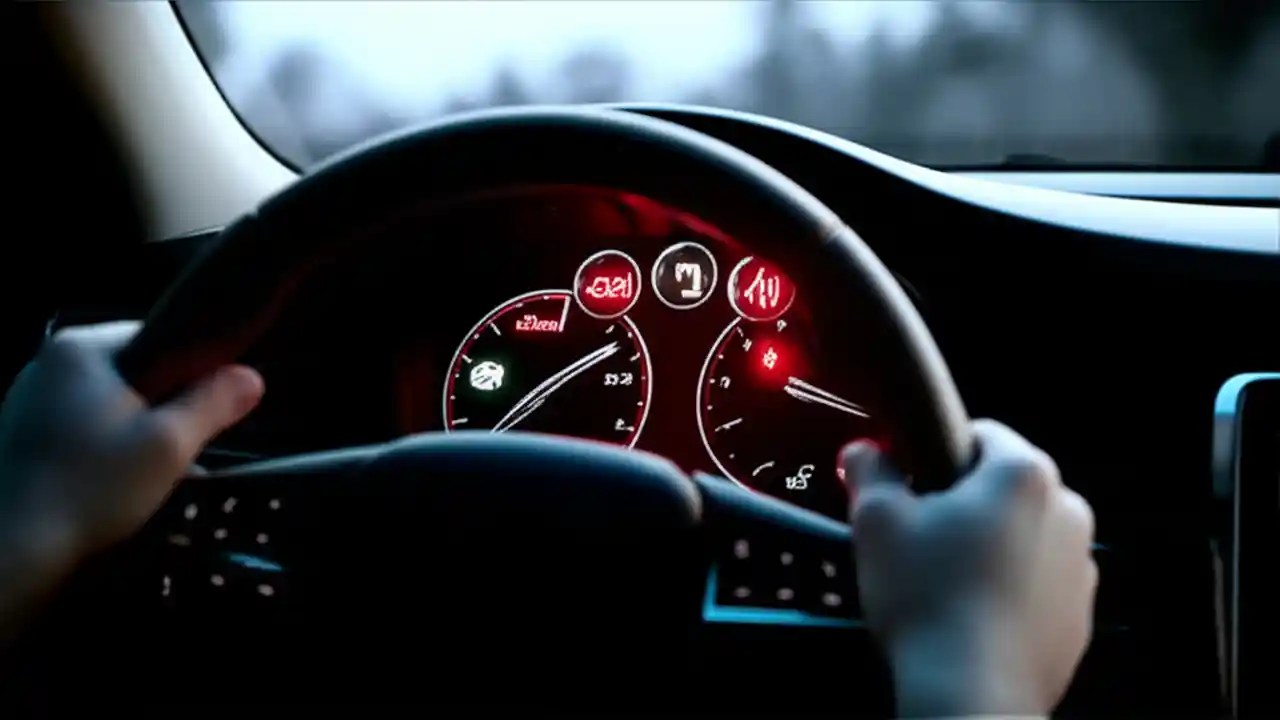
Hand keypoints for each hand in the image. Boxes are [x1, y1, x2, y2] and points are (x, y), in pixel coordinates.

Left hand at [1, 322, 262, 637]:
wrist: (14, 549)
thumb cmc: (93, 486)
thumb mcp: (170, 444)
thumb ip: (214, 404)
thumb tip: (252, 376)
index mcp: (80, 348)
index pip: (157, 337)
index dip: (192, 372)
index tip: (206, 411)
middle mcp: (46, 363)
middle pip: (132, 372)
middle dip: (161, 407)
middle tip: (179, 448)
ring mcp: (25, 400)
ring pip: (106, 403)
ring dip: (132, 430)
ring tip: (146, 472)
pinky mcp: (17, 435)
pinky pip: (78, 427)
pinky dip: (100, 448)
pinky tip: (110, 482)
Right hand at [845, 420, 1096, 718]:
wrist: (971, 691)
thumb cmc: (928, 601)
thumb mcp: (876, 522)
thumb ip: (870, 471)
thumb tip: (863, 453)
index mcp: (1023, 474)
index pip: (980, 433)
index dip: (934, 452)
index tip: (909, 481)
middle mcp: (1066, 513)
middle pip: (1002, 488)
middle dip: (961, 505)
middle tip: (916, 536)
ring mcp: (1079, 567)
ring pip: (1020, 536)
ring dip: (986, 547)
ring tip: (941, 581)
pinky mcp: (1078, 615)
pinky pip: (1034, 584)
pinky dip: (1005, 590)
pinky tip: (967, 612)